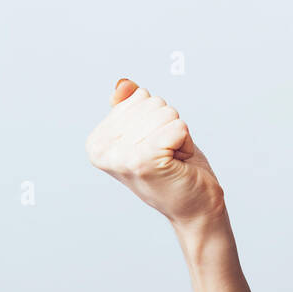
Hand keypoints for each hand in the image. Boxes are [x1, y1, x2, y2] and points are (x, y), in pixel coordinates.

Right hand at [85, 78, 224, 230]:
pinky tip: (178, 163)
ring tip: (171, 160)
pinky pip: (177, 128)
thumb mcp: (151, 131)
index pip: (139, 97)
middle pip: (153, 103)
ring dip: (178, 136)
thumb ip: (132, 106)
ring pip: (166, 114)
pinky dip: (186, 143)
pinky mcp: (144, 162)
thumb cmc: (175, 169)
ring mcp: (121, 156)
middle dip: (169, 127)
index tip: (156, 147)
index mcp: (97, 141)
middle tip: (167, 155)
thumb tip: (122, 84)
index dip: (158, 119)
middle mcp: (102, 150)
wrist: (195, 207)